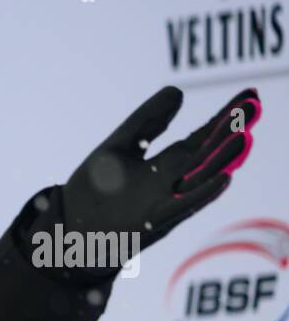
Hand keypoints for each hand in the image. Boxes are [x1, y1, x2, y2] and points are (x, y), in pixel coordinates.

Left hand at [58, 86, 259, 262]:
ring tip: (244, 136)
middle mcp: (170, 184)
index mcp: (164, 166)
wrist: (65, 228)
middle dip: (230, 131)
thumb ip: (146, 123)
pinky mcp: (150, 223)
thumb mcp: (119, 147)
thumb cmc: (92, 190)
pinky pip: (181, 207)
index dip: (225, 117)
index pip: (201, 137)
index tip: (250, 94)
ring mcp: (163, 203)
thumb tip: (179, 92)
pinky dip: (203, 193)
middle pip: (206, 154)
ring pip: (199, 179)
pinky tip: (224, 178)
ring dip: (222, 159)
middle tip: (255, 106)